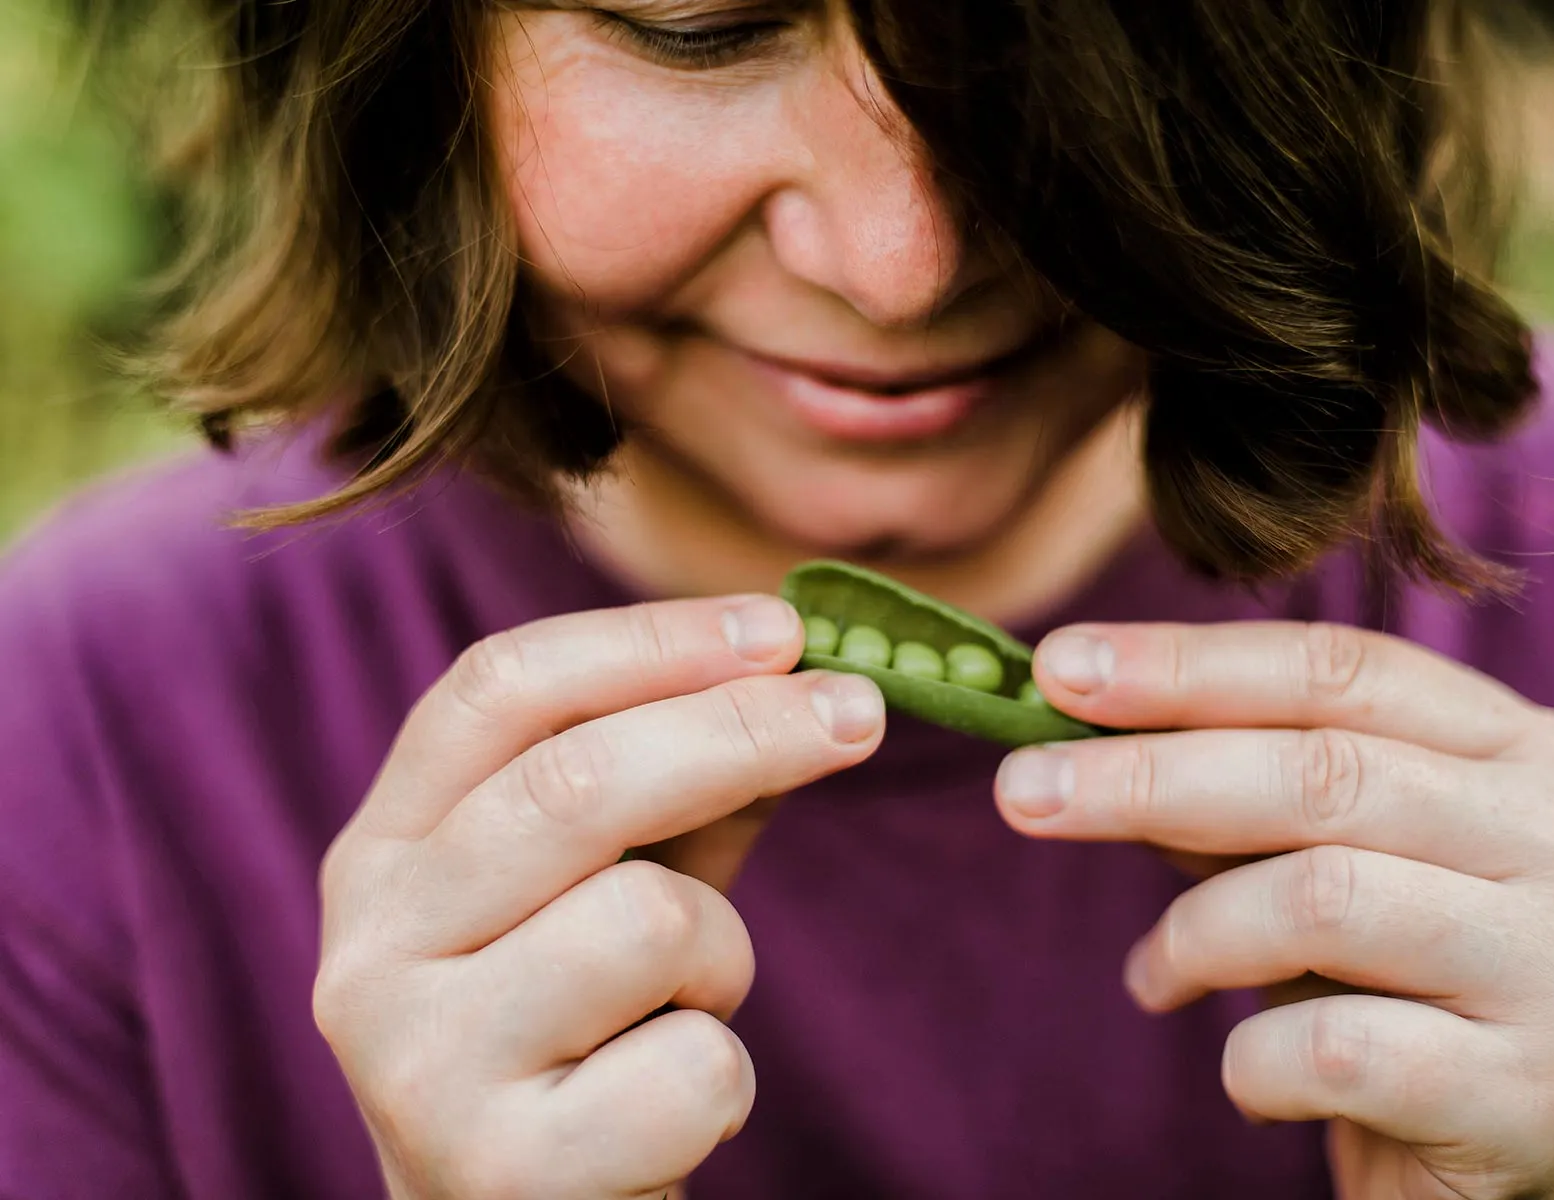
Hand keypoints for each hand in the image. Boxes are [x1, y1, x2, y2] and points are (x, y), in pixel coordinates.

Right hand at [313, 595, 884, 1199]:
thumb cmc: (581, 1042)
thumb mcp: (608, 895)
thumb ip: (680, 791)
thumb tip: (807, 675)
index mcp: (383, 856)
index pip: (498, 690)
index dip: (653, 640)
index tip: (784, 627)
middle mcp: (369, 951)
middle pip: (574, 783)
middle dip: (742, 731)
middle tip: (859, 713)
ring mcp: (419, 1067)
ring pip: (648, 922)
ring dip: (722, 959)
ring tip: (683, 1012)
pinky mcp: (500, 1173)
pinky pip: (692, 1067)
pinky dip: (721, 1079)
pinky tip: (664, 1112)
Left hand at [994, 621, 1553, 1199]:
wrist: (1513, 1153)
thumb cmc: (1391, 978)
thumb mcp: (1315, 859)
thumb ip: (1230, 789)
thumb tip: (1072, 715)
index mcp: (1520, 748)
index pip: (1336, 670)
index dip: (1186, 665)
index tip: (1056, 669)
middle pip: (1322, 775)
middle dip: (1146, 778)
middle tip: (1021, 791)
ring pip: (1322, 900)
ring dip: (1194, 936)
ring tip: (1152, 979)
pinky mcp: (1532, 1094)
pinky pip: (1335, 1050)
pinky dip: (1250, 1063)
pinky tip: (1247, 1080)